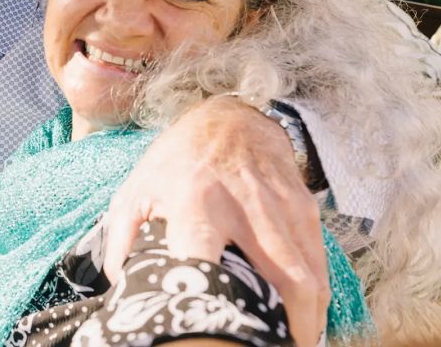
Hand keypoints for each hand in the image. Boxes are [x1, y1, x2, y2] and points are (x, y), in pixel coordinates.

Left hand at [102, 96, 328, 346]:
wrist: (229, 116)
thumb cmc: (175, 162)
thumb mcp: (136, 192)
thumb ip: (122, 241)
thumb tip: (121, 288)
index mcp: (195, 202)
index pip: (206, 260)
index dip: (215, 301)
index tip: (213, 328)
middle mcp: (245, 206)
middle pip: (280, 281)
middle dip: (281, 327)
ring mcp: (282, 207)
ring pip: (308, 280)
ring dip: (303, 322)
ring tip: (285, 343)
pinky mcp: (306, 209)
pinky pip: (319, 266)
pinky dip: (315, 300)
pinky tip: (301, 322)